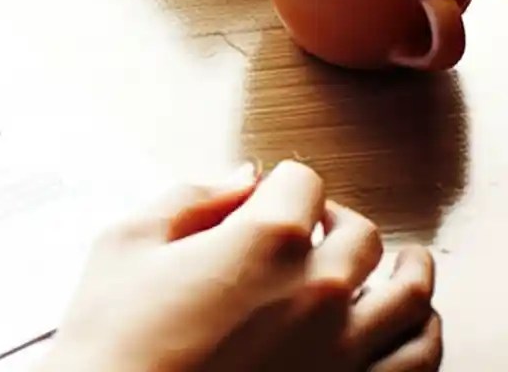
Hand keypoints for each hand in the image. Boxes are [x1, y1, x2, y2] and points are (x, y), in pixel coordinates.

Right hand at [39, 161, 441, 371]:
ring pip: (409, 296)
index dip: (281, 182)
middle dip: (337, 220)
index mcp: (264, 241)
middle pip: (360, 233)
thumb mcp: (126, 244)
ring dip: (406, 270)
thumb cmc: (112, 342)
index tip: (270, 195)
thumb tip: (238, 180)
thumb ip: (189, 199)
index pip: (302, 181)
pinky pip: (416, 361)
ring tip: (404, 265)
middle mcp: (318, 291)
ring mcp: (341, 350)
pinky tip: (411, 326)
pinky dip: (421, 334)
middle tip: (319, 227)